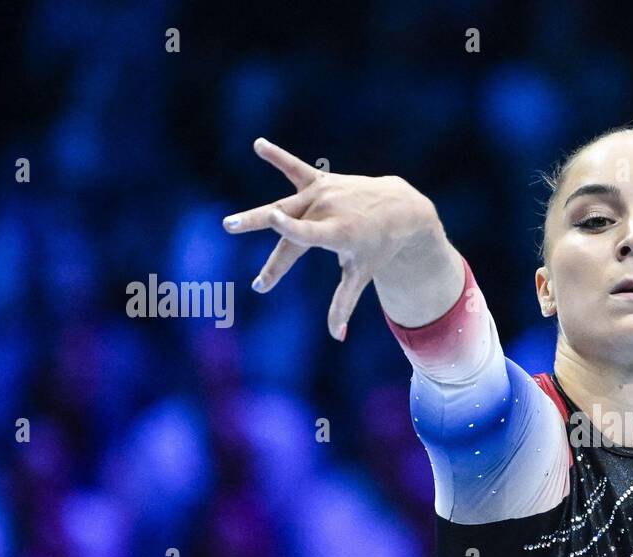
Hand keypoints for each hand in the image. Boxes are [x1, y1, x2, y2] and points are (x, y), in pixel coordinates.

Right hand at [222, 138, 438, 339]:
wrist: (401, 210)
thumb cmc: (378, 247)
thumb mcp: (362, 274)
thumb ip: (344, 303)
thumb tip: (336, 337)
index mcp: (337, 233)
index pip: (309, 233)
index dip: (292, 228)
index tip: (275, 221)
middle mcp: (328, 210)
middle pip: (287, 225)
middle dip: (260, 230)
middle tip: (230, 229)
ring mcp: (324, 194)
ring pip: (285, 204)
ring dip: (257, 216)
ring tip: (230, 225)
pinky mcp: (321, 181)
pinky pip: (296, 168)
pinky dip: (278, 157)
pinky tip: (259, 144)